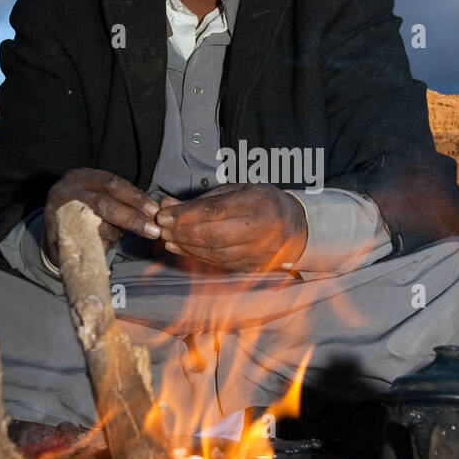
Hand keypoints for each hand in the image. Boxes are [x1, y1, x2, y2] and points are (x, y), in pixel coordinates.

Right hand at [43, 168, 160, 264]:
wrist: (56, 232)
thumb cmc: (86, 211)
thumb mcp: (101, 196)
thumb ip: (124, 201)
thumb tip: (154, 212)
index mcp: (80, 177)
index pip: (111, 183)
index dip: (135, 198)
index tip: (154, 211)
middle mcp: (65, 191)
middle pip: (103, 205)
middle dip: (132, 219)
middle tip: (153, 230)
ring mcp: (55, 214)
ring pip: (96, 226)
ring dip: (113, 235)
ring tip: (114, 236)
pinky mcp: (54, 237)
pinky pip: (86, 244)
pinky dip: (100, 247)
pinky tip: (102, 246)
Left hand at [154, 184, 307, 271]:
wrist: (296, 228)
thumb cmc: (262, 203)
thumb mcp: (237, 191)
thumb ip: (202, 200)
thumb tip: (166, 204)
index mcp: (258, 204)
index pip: (215, 211)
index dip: (185, 215)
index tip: (164, 214)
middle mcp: (261, 230)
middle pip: (213, 235)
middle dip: (183, 232)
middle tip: (162, 228)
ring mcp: (257, 252)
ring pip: (214, 252)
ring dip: (186, 246)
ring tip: (168, 238)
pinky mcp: (252, 266)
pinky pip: (219, 263)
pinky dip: (196, 256)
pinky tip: (181, 249)